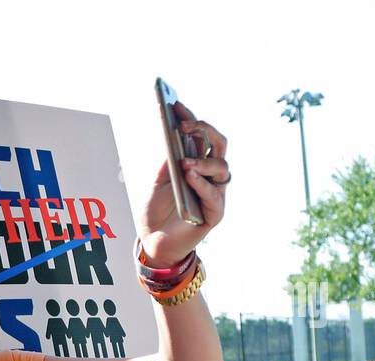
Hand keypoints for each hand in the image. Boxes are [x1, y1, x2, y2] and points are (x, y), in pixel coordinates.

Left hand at [138, 100, 230, 267]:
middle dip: (203, 130)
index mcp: (196, 162)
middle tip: (184, 126)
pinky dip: (202, 184)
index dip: (190, 119)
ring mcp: (214, 192)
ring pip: (221, 168)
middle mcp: (209, 174)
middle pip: (218, 144)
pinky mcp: (215, 213)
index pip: (200, 135)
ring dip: (203, 161)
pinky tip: (189, 176)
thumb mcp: (157, 182)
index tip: (175, 105)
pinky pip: (214, 195)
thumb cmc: (156, 210)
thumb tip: (174, 139)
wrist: (153, 242)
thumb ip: (168, 163)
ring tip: (184, 161)